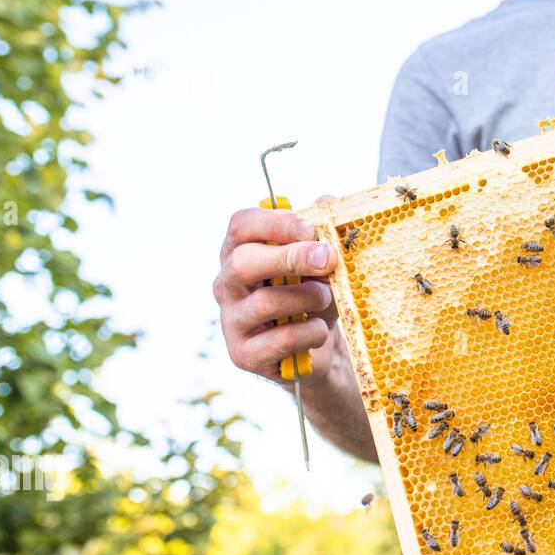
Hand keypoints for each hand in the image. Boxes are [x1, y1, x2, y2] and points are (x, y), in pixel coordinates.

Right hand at [213, 198, 339, 385]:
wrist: (319, 351)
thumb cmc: (315, 298)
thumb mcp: (323, 263)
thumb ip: (322, 232)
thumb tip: (326, 200)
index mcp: (240, 252)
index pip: (241, 225)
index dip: (276, 222)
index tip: (312, 229)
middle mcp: (227, 284)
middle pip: (244, 262)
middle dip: (291, 257)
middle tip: (327, 259)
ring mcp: (231, 321)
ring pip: (265, 302)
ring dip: (308, 297)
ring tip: (327, 299)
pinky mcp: (244, 354)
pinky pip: (281, 339)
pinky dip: (311, 332)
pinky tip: (319, 330)